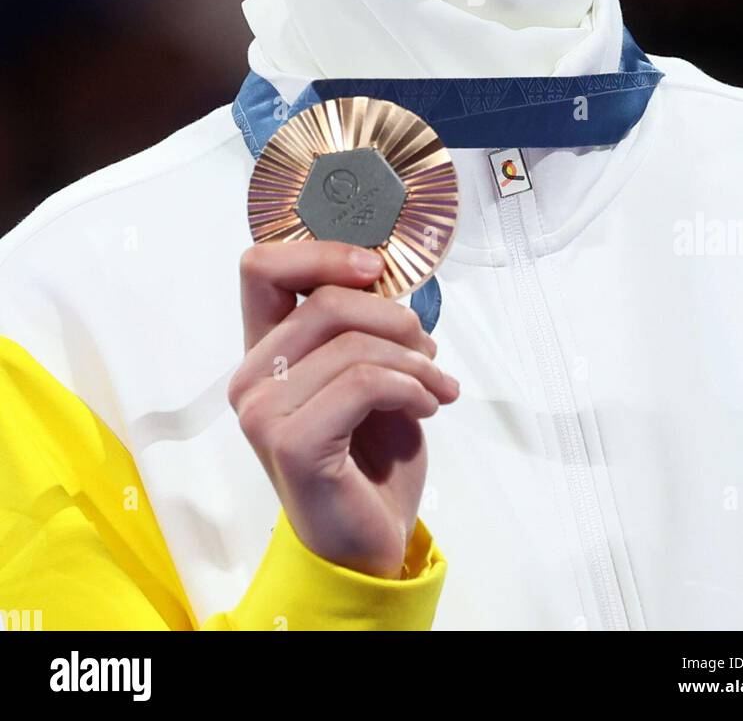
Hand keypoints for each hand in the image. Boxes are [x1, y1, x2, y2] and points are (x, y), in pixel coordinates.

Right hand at [227, 241, 458, 578]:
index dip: (321, 253)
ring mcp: (263, 411)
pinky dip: (410, 388)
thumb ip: (360, 326)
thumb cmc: (369, 458)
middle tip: (429, 352)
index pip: (262, 268)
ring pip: (353, 343)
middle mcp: (251, 377)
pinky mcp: (291, 442)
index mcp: (264, 351)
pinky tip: (426, 406)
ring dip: (415, 361)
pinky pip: (364, 382)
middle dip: (396, 318)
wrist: (370, 543)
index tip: (374, 269)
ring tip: (437, 387)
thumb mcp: (366, 373)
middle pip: (325, 299)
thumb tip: (384, 276)